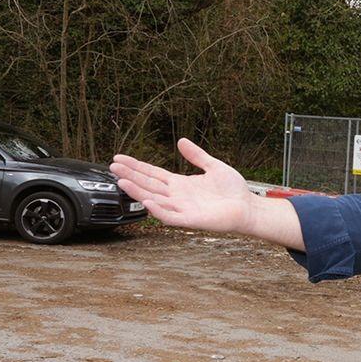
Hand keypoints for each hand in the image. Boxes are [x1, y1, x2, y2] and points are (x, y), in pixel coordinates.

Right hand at [110, 138, 255, 233]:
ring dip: (138, 191)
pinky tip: (147, 200)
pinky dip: (158, 210)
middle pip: (148, 184)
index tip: (119, 158)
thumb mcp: (214, 166)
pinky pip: (170, 216)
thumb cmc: (233, 191)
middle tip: (112, 167)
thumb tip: (181, 141)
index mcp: (180, 183)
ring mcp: (182, 208)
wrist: (248, 207)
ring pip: (154, 199)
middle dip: (130, 176)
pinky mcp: (191, 220)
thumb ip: (197, 155)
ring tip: (122, 182)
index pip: (152, 173)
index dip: (136, 166)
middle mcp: (177, 196)